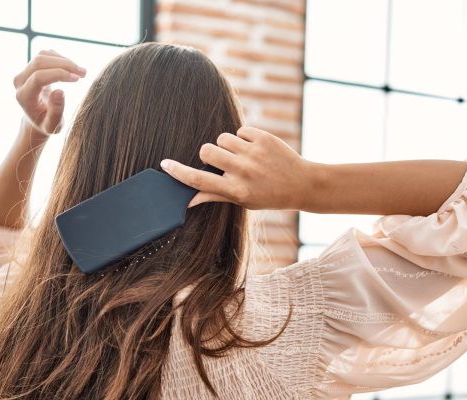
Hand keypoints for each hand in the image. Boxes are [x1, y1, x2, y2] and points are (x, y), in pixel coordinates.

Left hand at [13, 49, 87, 136]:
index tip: (78, 78)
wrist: (37, 117)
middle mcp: (20, 81)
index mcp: (23, 96)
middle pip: (40, 62)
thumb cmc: (46, 123)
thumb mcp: (52, 126)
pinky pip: (46, 54)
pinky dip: (61, 58)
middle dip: (64, 64)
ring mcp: (24, 71)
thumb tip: (59, 92)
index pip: (39, 77)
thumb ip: (55, 112)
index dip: (59, 74)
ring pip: (43, 55)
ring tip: (81, 72)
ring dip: (64, 60)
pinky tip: (72, 69)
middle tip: (83, 73)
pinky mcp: (31, 66)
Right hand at [159, 126, 313, 210]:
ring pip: (222, 138)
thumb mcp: (243, 201)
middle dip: (209, 154)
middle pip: (206, 151)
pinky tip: (256, 149)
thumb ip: (215, 195)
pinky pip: (239, 131)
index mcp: (235, 190)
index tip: (164, 164)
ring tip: (242, 156)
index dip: (178, 172)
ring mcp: (253, 154)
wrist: (301, 184)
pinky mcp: (263, 138)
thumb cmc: (268, 196)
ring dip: (227, 145)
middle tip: (223, 162)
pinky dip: (244, 138)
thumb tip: (188, 199)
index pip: (198, 180)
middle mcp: (243, 172)